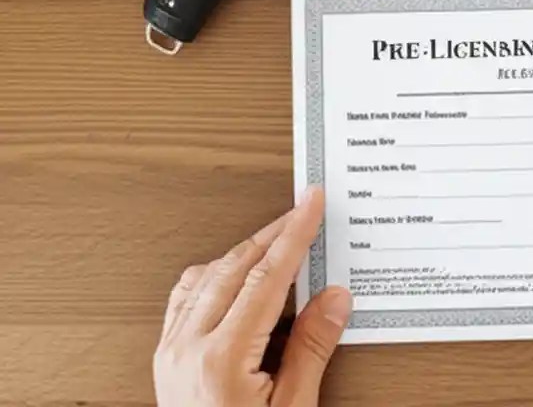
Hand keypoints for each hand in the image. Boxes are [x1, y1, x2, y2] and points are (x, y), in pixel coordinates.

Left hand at [154, 187, 351, 406]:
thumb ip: (312, 349)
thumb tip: (334, 298)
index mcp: (223, 358)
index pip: (267, 277)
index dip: (293, 235)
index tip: (311, 205)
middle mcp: (189, 347)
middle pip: (234, 267)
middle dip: (273, 234)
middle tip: (303, 211)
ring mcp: (172, 352)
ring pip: (206, 277)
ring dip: (244, 252)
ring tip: (277, 239)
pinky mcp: (166, 359)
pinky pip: (185, 298)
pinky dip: (213, 275)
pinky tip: (232, 274)